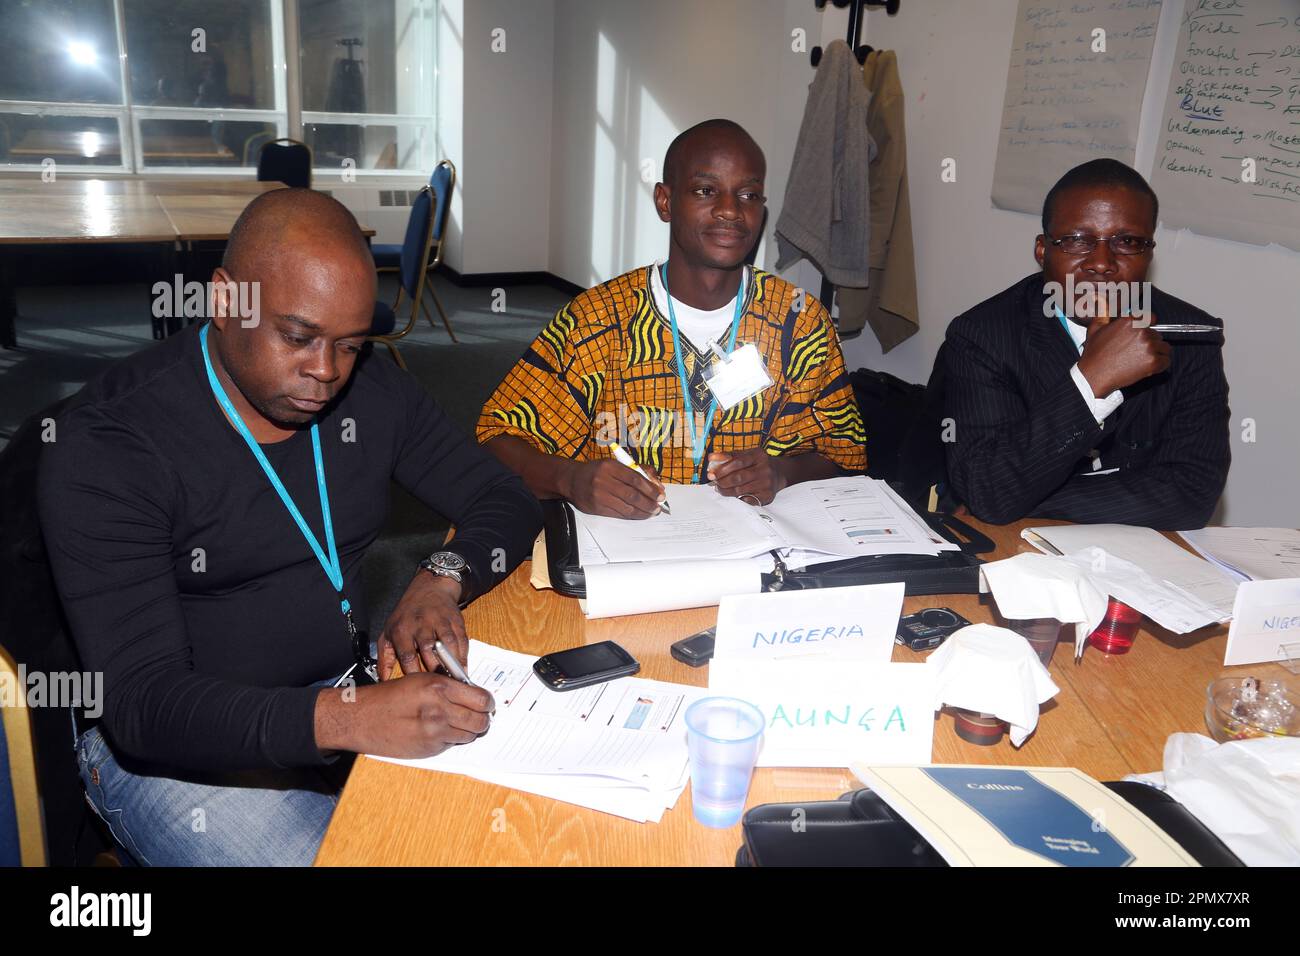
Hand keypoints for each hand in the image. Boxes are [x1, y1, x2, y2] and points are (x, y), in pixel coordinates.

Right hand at [318, 673, 492, 758]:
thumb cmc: (389, 697)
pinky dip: (451, 739)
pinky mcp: (429, 749)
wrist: (362, 718)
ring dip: (468, 731)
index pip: (482, 699)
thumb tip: (473, 695)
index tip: (486, 703)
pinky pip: (453, 745)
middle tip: (478, 716)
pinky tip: (438, 731)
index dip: (487, 702)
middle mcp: (440, 710)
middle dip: (483, 719)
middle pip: (481, 721)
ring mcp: (435, 733)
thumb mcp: (420, 680)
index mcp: (439, 687)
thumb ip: (448, 687)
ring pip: (470, 735)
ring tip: (456, 723)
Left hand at [377, 571, 467, 679]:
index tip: (419, 689)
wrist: (429, 588)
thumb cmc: (407, 614)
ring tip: (454, 683)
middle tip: (439, 690)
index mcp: (402, 630)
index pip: (407, 656)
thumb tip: (383, 681)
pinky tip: (463, 669)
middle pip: (429, 652)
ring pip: (447, 646)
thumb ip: (385, 658)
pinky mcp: (455, 621)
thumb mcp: (389, 632)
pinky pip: (461, 640)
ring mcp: (440, 622)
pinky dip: (463, 656)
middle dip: (435, 672)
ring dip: (452, 666)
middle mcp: (421, 624)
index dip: (414, 674)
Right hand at [564, 458, 664, 518]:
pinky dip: (631, 516)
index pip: (635, 478)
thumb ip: (637, 471)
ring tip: (652, 513)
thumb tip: (656, 485)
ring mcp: (599, 496)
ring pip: (627, 507)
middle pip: (632, 495)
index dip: (650, 489)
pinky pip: (618, 514)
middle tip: (658, 507)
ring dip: (642, 512)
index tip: (661, 495)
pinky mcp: (596, 508)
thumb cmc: (598, 471)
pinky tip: (639, 515)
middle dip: (649, 503)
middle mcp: (603, 480)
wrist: (572, 480)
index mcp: (610, 466)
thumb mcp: (615, 464)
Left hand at [707, 450, 786, 504]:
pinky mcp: (767, 496)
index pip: (738, 462)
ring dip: (726, 491)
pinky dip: (737, 499)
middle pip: (739, 477)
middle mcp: (765, 469)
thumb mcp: (746, 454)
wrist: (778, 473)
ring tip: (719, 489)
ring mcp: (767, 483)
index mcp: (759, 455)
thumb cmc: (757, 463)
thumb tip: (711, 458)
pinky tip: (732, 495)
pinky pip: (748, 500)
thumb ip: (729, 455)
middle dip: (722, 481)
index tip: (711, 473)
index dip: (722, 469)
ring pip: (741, 490)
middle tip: (714, 483)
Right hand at [1076, 299, 1169, 396]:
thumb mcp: (1094, 328)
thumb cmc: (1094, 354)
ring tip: (1140, 360)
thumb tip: (1105, 303)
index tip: (1145, 333)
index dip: (1149, 326)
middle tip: (1136, 352)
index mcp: (1130, 321)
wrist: (1094, 375)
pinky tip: (1146, 368)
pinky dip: (1159, 365)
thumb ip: (1104, 315)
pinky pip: (1166, 361)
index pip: (1152, 318)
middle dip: (1150, 343)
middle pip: (1158, 335)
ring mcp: (1149, 347)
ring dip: (1156, 354)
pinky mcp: (1153, 362)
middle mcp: (1142, 332)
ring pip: (1164, 348)